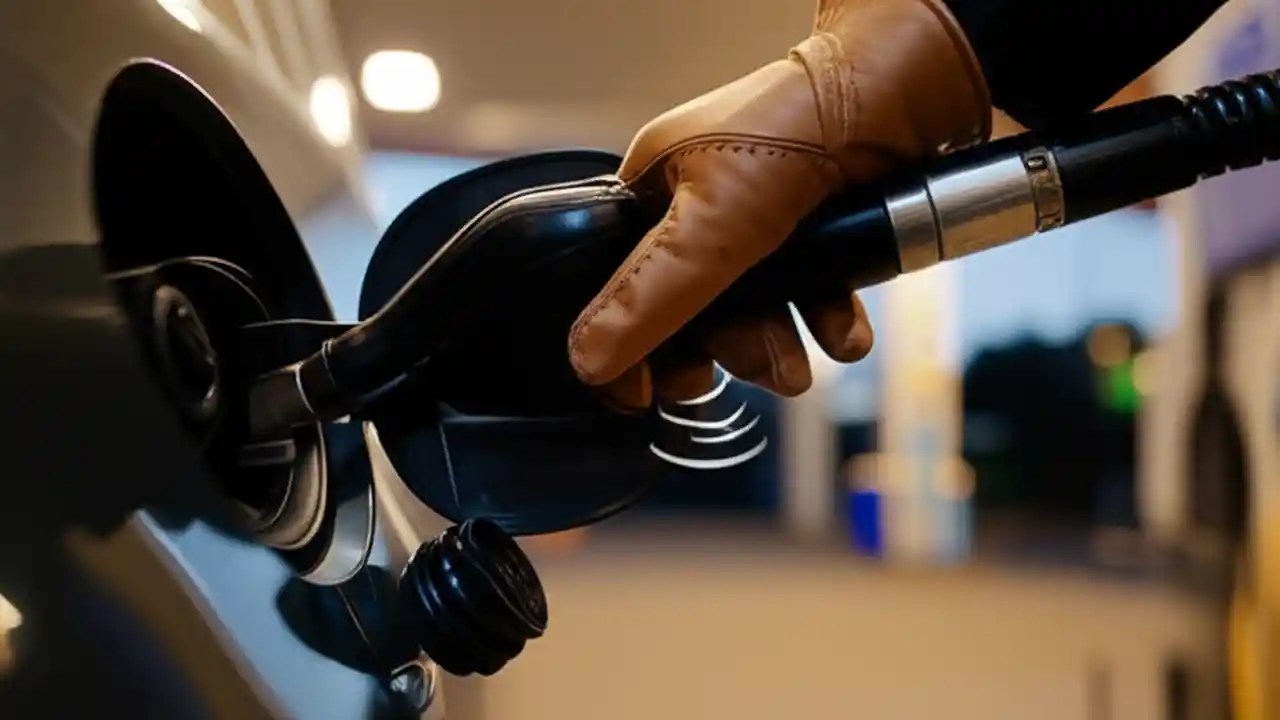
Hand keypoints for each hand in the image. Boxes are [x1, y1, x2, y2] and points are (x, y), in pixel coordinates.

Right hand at [569, 0, 990, 409]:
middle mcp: (703, 210)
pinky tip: (842, 333)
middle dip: (723, 350)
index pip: (620, 287)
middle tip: (743, 367)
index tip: (641, 395)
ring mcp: (761, 223)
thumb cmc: (797, 125)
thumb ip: (651, 297)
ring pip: (754, 313)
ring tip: (796, 362)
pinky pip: (809, 299)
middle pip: (692, 314)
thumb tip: (590, 358)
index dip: (629, 344)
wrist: (901, 93)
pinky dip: (826, 324)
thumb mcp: (713, 223)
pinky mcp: (815, 232)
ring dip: (776, 349)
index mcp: (654, 194)